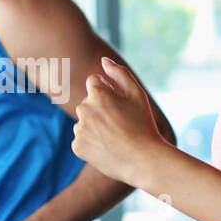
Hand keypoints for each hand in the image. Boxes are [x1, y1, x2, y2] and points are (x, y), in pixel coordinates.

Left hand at [71, 56, 163, 184]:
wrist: (143, 160)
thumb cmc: (143, 125)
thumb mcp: (137, 94)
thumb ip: (119, 73)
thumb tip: (103, 60)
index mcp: (97, 93)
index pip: (93, 82)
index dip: (108, 92)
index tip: (118, 105)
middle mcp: (84, 109)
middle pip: (88, 103)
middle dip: (100, 109)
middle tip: (120, 124)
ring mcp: (79, 129)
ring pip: (84, 122)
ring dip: (95, 126)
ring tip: (115, 137)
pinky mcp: (77, 146)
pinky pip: (82, 139)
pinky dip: (92, 142)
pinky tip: (108, 147)